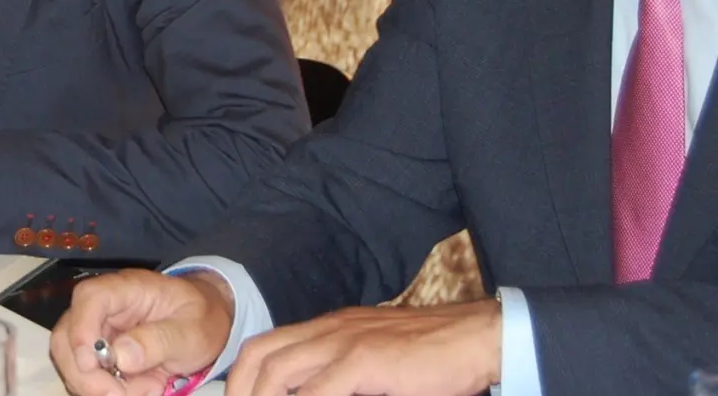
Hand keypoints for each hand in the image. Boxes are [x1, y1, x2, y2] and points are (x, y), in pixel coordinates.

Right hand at [52, 269, 234, 395]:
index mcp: (126, 289)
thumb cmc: (201, 317)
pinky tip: (141, 388)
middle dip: (86, 373)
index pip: (89, 298)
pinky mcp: (100, 354)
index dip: (82, 331)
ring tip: (147, 388)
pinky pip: (88, 375)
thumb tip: (120, 355)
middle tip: (120, 394)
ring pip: (71, 361)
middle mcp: (103, 307)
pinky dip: (108, 390)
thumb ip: (160, 340)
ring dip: (99, 386)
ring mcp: (98, 331)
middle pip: (67, 335)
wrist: (207, 322)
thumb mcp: (192, 330)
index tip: (92, 363)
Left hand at [228, 300, 501, 395]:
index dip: (242, 380)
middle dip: (241, 391)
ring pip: (279, 373)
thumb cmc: (429, 356)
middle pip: (261, 357)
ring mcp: (345, 342)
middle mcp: (329, 330)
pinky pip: (319, 392)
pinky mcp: (365, 360)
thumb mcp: (373, 361)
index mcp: (328, 328)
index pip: (265, 348)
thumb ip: (341, 378)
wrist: (475, 337)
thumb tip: (312, 392)